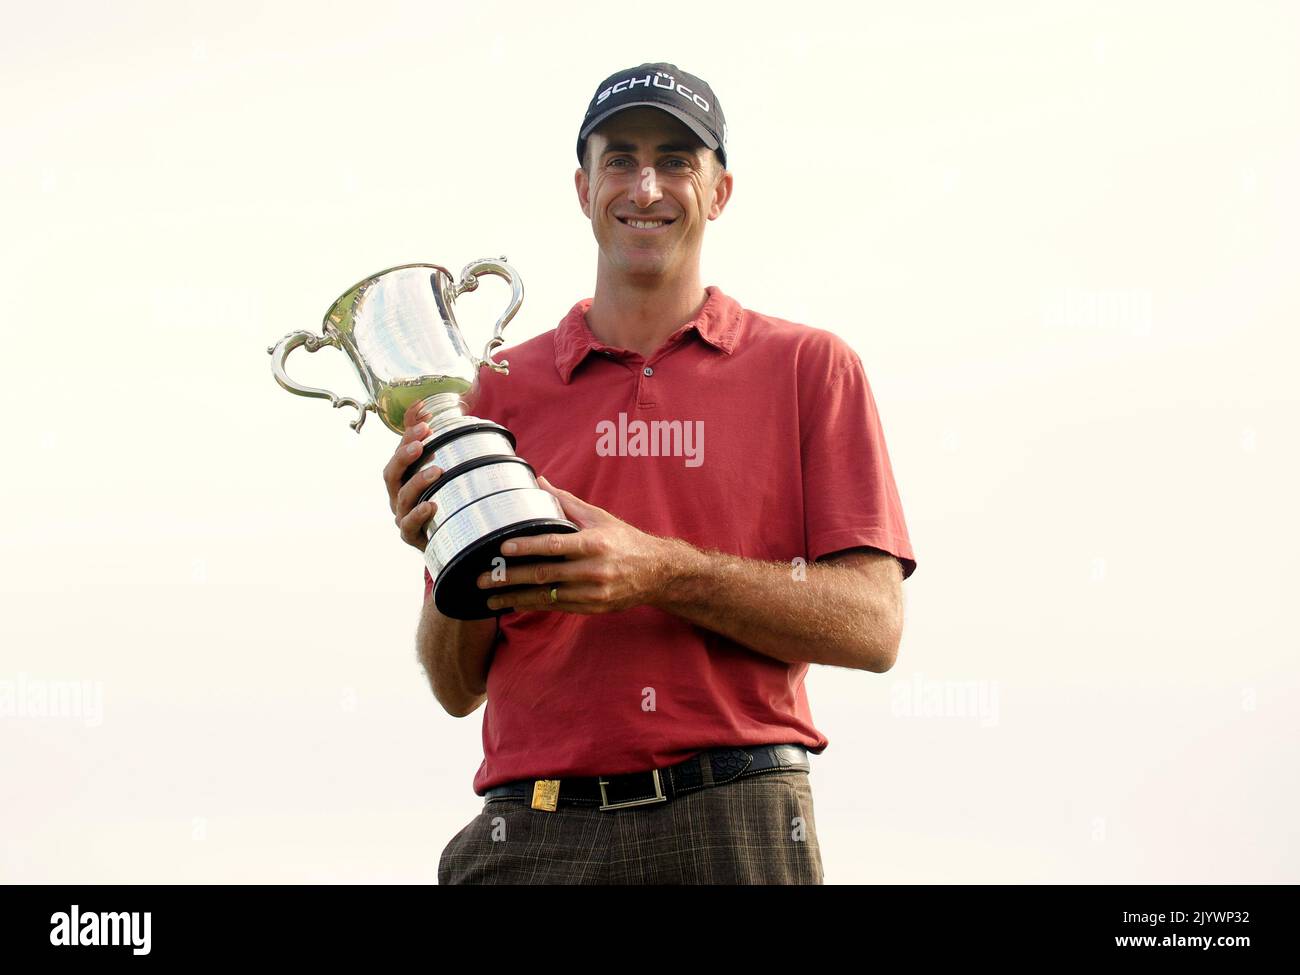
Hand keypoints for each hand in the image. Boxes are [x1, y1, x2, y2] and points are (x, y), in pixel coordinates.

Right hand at [382, 402, 443, 552]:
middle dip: (404, 456)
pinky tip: (431, 505)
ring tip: (437, 470)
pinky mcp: (410, 536)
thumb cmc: (441, 500)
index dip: (408, 436)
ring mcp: (401, 516)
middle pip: (391, 473)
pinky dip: (418, 514)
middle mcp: (397, 495)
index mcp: (402, 478)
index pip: (399, 453)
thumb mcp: (438, 470)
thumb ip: (431, 442)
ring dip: (417, 481)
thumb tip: (425, 405)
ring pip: (402, 497)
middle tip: (421, 442)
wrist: (447, 540)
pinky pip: (409, 525)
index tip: (425, 422)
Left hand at [477, 475, 674, 613]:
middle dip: (510, 578)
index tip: (503, 549)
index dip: (527, 547)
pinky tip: (515, 605)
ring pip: (548, 597)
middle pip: (545, 575)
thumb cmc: (625, 540)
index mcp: (594, 543)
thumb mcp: (600, 517)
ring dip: (516, 598)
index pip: (554, 545)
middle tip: (483, 578)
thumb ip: (567, 503)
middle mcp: (594, 570)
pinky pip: (558, 607)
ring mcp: (594, 592)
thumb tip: (539, 482)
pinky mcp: (593, 608)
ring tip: (490, 599)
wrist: (657, 572)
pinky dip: (534, 606)